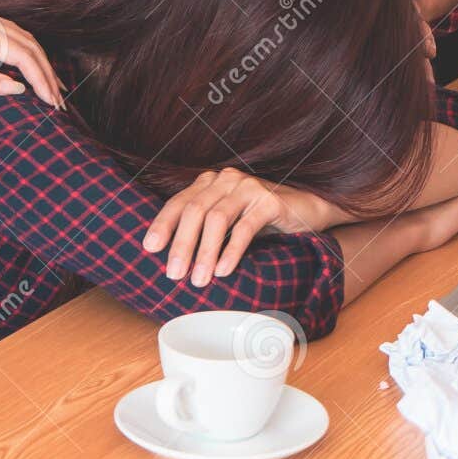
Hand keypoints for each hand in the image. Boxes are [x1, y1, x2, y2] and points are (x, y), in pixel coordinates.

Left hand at [0, 10, 64, 107]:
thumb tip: (18, 89)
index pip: (21, 54)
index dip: (40, 79)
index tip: (52, 103)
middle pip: (29, 46)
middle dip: (47, 75)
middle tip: (60, 103)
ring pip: (26, 41)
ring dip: (42, 65)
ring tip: (56, 90)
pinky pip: (16, 39)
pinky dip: (31, 56)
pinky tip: (36, 72)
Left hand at [142, 167, 340, 285]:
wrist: (308, 211)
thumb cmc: (262, 219)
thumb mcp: (229, 221)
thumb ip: (205, 229)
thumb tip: (174, 261)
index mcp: (211, 182)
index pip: (179, 201)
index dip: (163, 224)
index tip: (149, 248)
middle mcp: (227, 179)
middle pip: (194, 210)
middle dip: (181, 244)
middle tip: (173, 274)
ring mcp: (249, 187)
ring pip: (217, 218)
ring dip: (204, 252)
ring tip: (198, 279)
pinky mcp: (270, 200)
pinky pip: (245, 227)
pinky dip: (231, 251)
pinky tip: (223, 270)